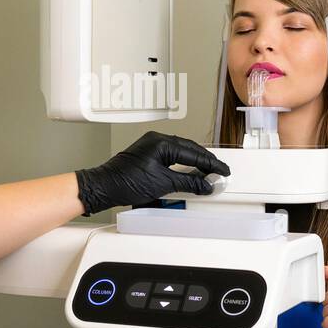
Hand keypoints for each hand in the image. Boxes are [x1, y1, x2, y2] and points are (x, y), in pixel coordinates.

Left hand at [74, 132, 230, 215]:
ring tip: (207, 173)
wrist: (104, 187)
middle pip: (189, 150)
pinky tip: (189, 171)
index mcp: (162, 143)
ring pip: (180, 152)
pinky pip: (171, 156)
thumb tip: (205, 185)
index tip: (222, 171)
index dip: (211, 164)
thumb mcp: (163, 184)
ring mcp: (151, 146)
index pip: (194, 153)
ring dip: (194, 162)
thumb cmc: (125, 182)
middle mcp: (157, 140)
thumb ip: (188, 183)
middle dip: (205, 162)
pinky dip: (183, 164)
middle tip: (218, 173)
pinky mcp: (147, 154)